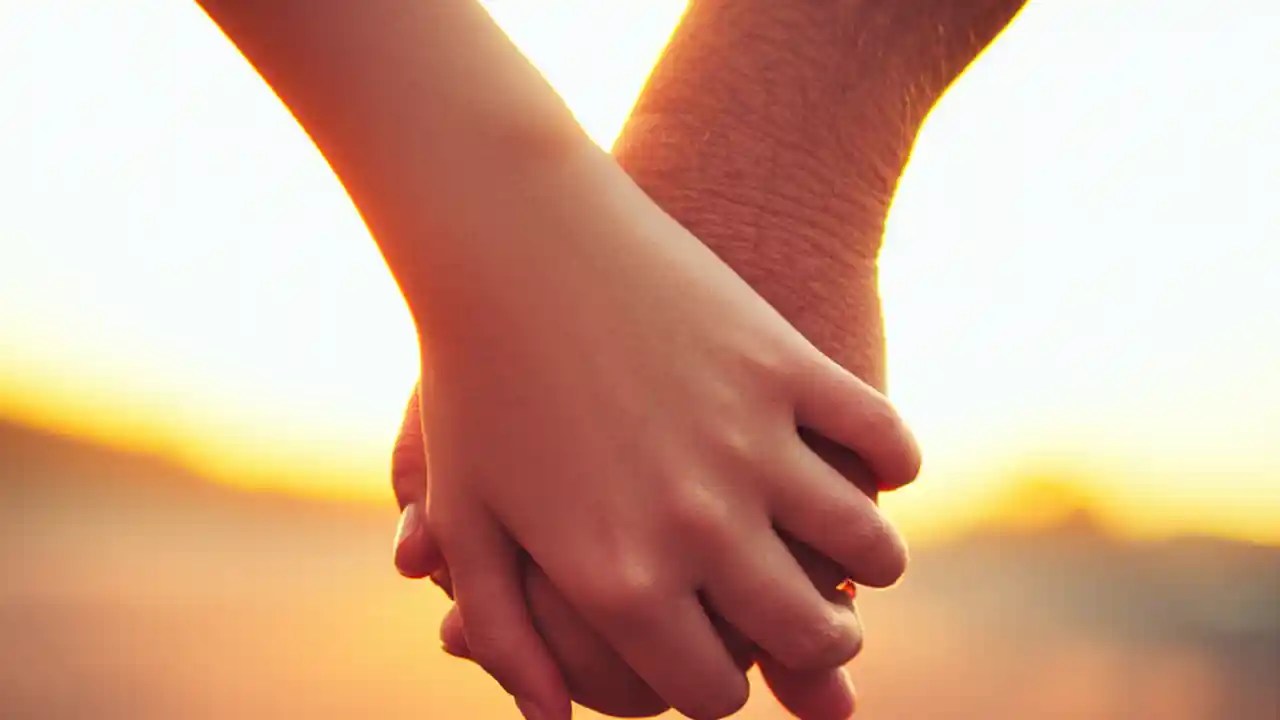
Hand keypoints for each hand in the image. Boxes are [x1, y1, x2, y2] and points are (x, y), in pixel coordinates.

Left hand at [395, 389, 872, 719]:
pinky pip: (880, 438)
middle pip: (805, 631)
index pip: (709, 689)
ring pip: (865, 548)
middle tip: (821, 622)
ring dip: (871, 563)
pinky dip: (895, 463)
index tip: (725, 661)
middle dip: (818, 642)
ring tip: (860, 556)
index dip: (719, 686)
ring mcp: (751, 443)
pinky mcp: (786, 364)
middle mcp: (697, 527)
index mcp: (616, 580)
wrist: (508, 236)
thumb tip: (552, 719)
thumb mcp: (467, 517)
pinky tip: (882, 467)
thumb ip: (506, 631)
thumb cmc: (473, 381)